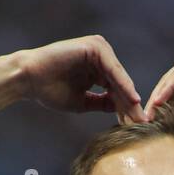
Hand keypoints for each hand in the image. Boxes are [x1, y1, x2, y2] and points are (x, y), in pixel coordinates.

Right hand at [20, 37, 145, 121]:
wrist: (31, 80)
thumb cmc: (51, 90)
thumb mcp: (83, 102)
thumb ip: (102, 103)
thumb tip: (120, 110)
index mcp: (98, 68)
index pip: (117, 90)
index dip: (125, 109)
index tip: (135, 127)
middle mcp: (100, 57)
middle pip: (121, 84)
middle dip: (130, 105)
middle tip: (142, 124)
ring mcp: (98, 50)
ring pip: (119, 77)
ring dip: (129, 97)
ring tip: (138, 115)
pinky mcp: (94, 47)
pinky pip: (113, 68)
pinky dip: (122, 83)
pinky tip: (131, 98)